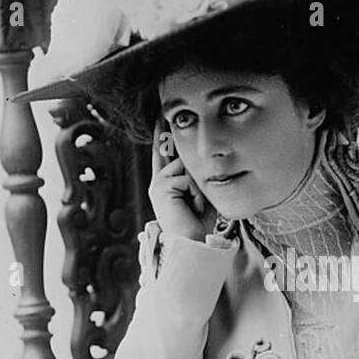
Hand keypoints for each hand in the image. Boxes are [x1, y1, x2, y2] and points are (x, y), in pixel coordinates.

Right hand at [148, 121, 217, 242]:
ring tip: (195, 205)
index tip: (160, 115)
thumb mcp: (200, 193)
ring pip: (185, 166)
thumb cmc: (198, 221)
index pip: (163, 152)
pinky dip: (195, 192)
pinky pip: (186, 178)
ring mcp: (157, 184)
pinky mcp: (160, 188)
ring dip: (198, 186)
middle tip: (193, 194)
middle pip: (178, 155)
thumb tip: (191, 160)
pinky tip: (190, 206)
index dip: (160, 133)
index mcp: (166, 182)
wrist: (192, 243)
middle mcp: (158, 180)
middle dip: (192, 173)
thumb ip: (195, 175)